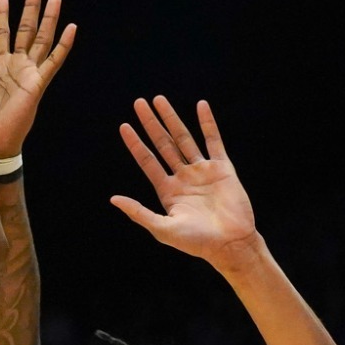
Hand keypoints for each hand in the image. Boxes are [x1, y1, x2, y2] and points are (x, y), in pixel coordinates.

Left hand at [0, 0, 75, 159]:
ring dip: (49, 19)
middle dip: (31, 8)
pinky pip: (54, 62)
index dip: (2, 16)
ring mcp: (29, 75)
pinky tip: (71, 28)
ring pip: (41, 40)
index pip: (1, 34)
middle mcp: (16, 69)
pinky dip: (63, 45)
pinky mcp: (38, 85)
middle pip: (26, 31)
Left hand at [112, 97, 257, 266]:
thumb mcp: (163, 229)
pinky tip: (200, 106)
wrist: (231, 244)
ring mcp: (203, 171)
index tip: (124, 126)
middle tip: (139, 102)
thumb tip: (113, 199)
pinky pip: (214, 141)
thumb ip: (138, 212)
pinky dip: (208, 123)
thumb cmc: (197, 242)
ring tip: (159, 99)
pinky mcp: (223, 169)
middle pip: (163, 144)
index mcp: (168, 191)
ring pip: (184, 138)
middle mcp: (183, 177)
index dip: (135, 144)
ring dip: (172, 119)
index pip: (147, 161)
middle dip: (150, 124)